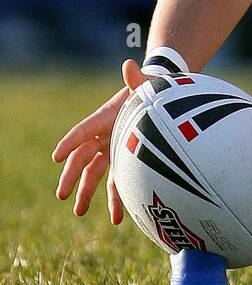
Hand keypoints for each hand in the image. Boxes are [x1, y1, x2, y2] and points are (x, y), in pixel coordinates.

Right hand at [52, 59, 145, 221]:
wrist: (162, 96)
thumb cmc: (152, 89)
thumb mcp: (146, 84)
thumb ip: (137, 79)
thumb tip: (130, 65)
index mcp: (107, 116)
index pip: (85, 129)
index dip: (71, 141)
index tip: (56, 155)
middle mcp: (104, 134)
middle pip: (83, 157)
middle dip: (71, 176)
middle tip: (61, 194)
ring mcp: (112, 148)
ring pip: (94, 174)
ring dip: (86, 193)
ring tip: (78, 212)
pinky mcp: (124, 160)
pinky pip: (116, 182)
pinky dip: (116, 199)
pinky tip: (117, 218)